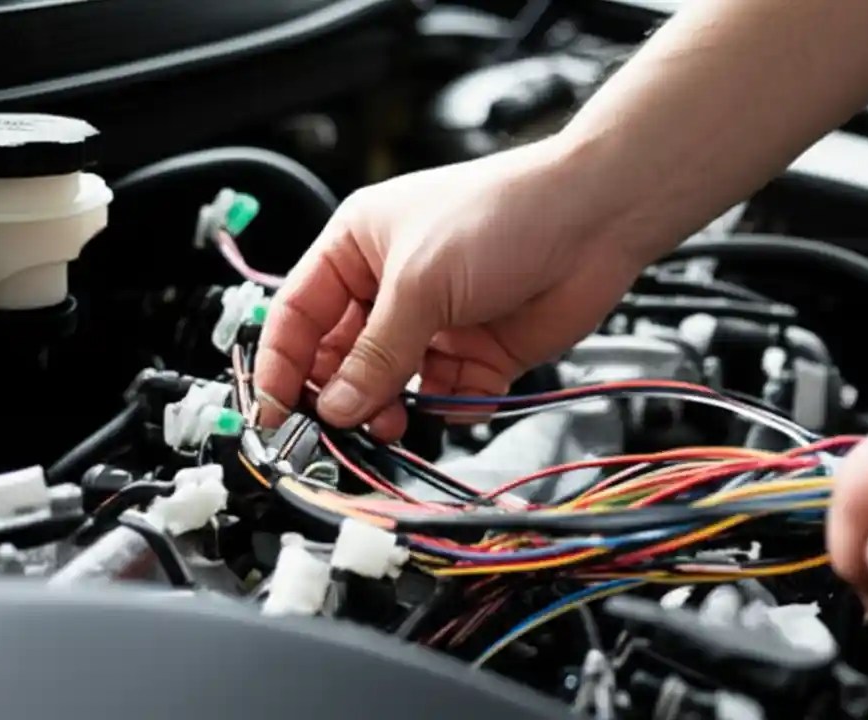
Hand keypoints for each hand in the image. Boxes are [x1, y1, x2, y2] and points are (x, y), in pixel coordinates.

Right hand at [254, 138, 666, 437]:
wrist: (594, 220)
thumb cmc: (503, 214)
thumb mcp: (420, 283)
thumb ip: (375, 353)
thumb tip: (336, 408)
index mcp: (357, 248)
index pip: (298, 315)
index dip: (282, 365)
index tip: (273, 413)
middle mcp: (392, 286)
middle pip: (342, 358)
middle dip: (341, 395)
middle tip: (341, 429)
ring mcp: (437, 321)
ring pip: (394, 385)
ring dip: (391, 408)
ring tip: (394, 421)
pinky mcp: (480, 351)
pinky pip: (448, 396)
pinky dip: (450, 407)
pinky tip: (458, 400)